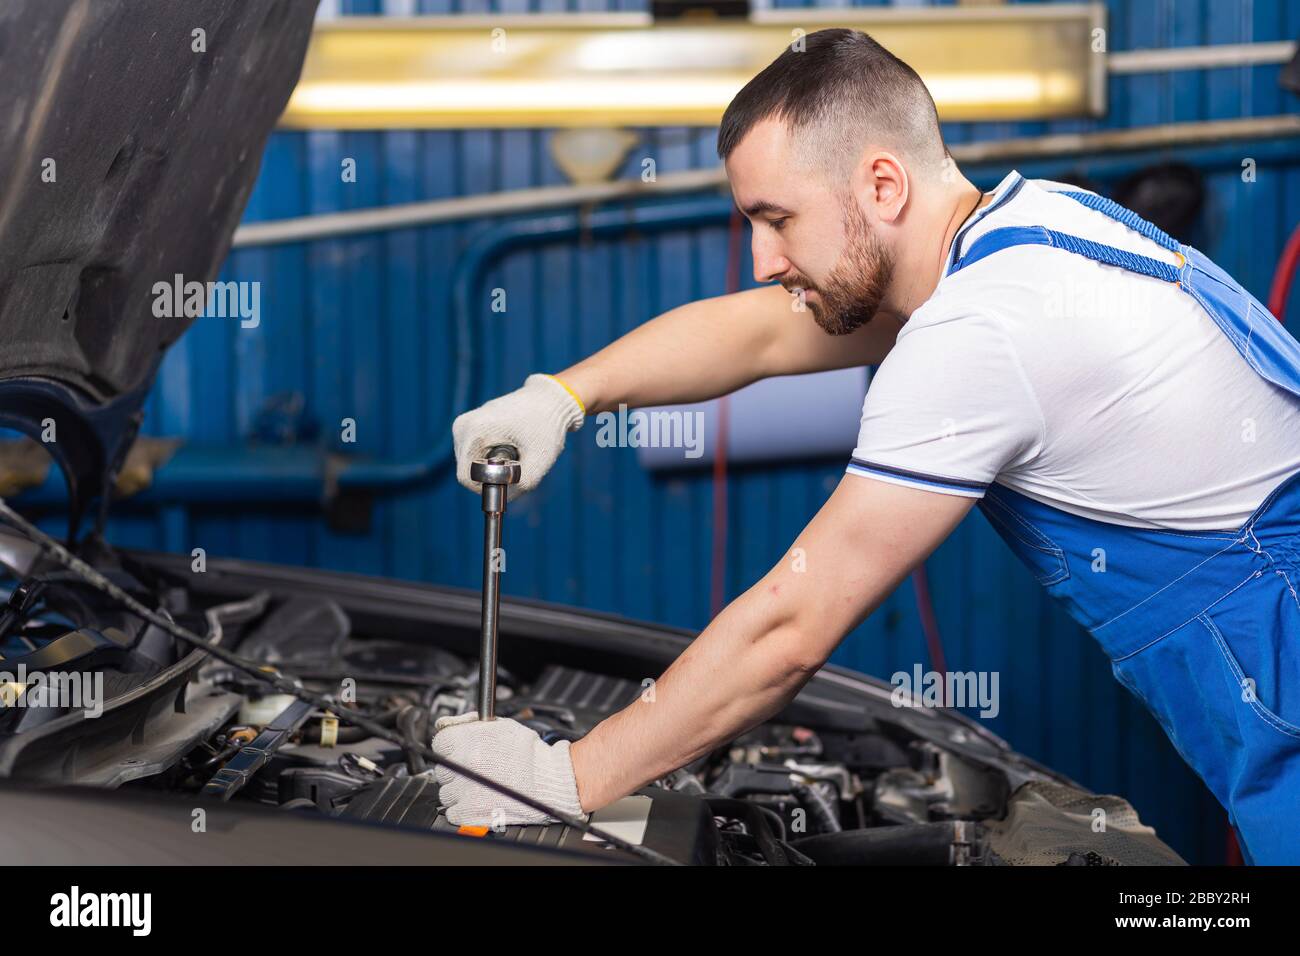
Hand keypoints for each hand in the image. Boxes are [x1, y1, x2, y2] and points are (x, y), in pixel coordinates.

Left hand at [430, 712, 587, 827]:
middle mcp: (463, 765)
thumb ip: (469, 723)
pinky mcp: (470, 812)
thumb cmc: (529, 753)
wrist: (549, 780)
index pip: (440, 742)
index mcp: (468, 741)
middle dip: (456, 769)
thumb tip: (444, 724)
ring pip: (446, 791)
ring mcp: (464, 790)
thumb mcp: (501, 725)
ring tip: (481, 786)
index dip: (451, 747)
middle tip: (476, 770)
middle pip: (442, 768)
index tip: (459, 751)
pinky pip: (453, 812)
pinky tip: (480, 800)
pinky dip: (463, 809)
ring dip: (459, 790)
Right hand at [451, 374, 584, 500]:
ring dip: (495, 466)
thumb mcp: (539, 460)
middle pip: (469, 471)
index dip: (487, 487)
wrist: (551, 399)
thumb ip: (520, 486)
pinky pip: (478, 454)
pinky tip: (513, 444)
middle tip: (520, 461)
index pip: (466, 477)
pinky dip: (495, 457)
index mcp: (473, 430)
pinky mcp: (472, 426)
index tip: (512, 479)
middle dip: (494, 475)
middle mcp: (463, 426)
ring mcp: (466, 425)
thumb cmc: (546, 426)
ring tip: (518, 450)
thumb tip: (501, 501)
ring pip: (473, 463)